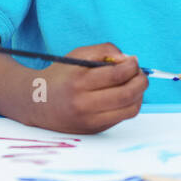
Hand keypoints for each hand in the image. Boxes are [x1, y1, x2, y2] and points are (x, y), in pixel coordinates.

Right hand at [33, 42, 147, 133]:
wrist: (38, 103)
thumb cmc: (61, 76)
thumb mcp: (78, 55)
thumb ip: (104, 50)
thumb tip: (128, 60)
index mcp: (79, 82)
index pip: (117, 75)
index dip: (132, 66)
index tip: (133, 61)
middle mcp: (84, 103)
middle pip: (127, 94)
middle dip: (141, 81)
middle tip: (140, 74)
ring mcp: (90, 120)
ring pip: (130, 109)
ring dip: (139, 95)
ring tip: (135, 84)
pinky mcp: (95, 129)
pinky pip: (123, 117)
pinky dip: (131, 105)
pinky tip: (126, 95)